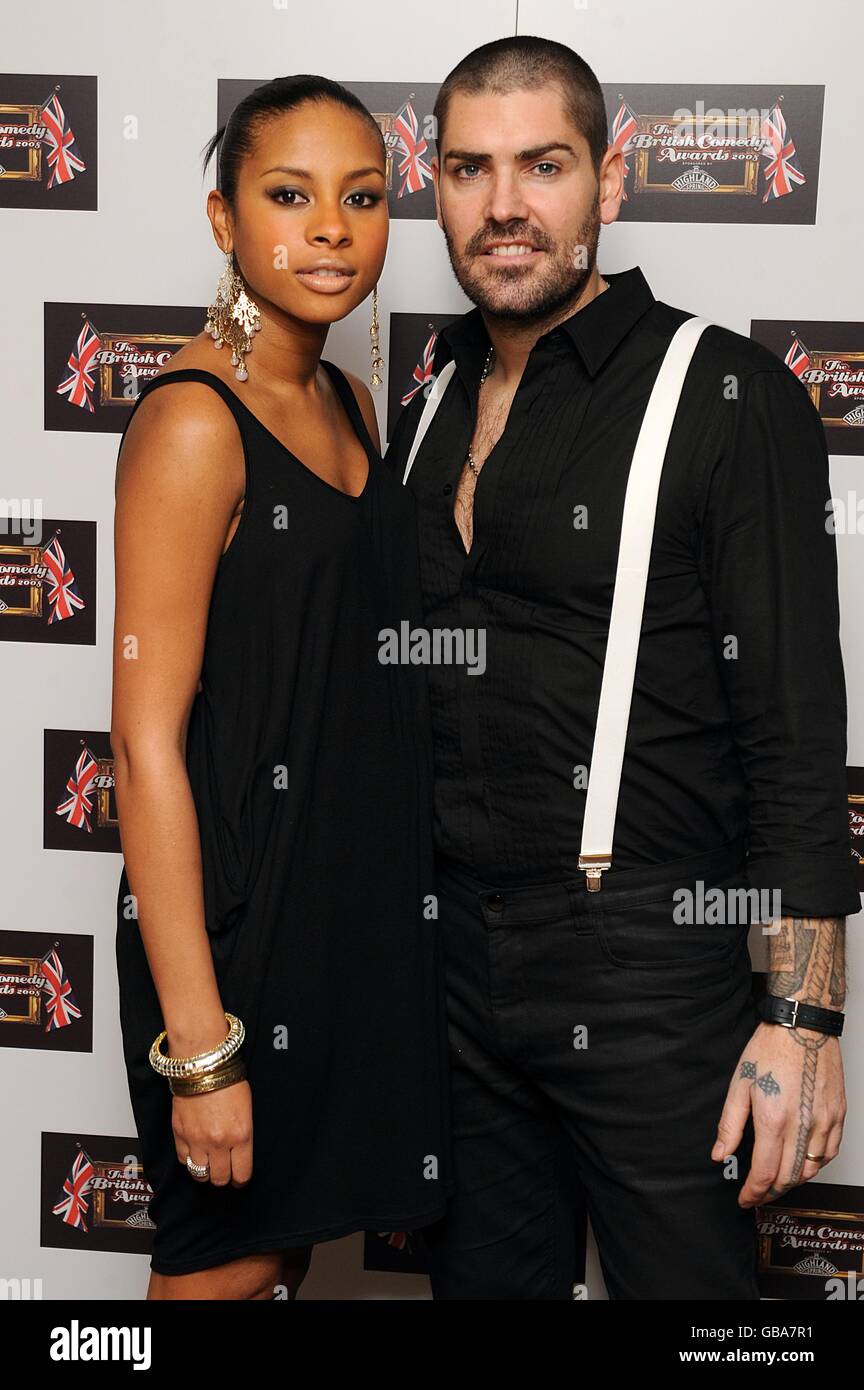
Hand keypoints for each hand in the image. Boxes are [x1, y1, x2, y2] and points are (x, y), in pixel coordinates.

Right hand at [172, 1078, 252, 1186]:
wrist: (203, 1065)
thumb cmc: (228, 1080)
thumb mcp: (247, 1110)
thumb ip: (242, 1135)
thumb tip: (239, 1154)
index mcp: (241, 1135)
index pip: (242, 1174)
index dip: (241, 1179)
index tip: (240, 1178)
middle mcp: (219, 1142)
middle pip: (220, 1178)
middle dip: (224, 1176)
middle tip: (225, 1170)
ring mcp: (197, 1140)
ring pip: (200, 1174)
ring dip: (205, 1171)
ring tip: (209, 1162)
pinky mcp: (180, 1135)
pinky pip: (183, 1160)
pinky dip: (189, 1159)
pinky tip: (195, 1151)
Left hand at [711, 1021, 845, 1206]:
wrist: (803, 1027)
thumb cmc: (771, 1049)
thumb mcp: (739, 1085)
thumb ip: (729, 1126)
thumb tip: (720, 1154)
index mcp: (774, 1119)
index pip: (765, 1173)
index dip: (753, 1193)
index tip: (745, 1199)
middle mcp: (802, 1125)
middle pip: (789, 1178)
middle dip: (771, 1192)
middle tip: (758, 1193)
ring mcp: (824, 1121)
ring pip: (811, 1170)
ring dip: (792, 1181)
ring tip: (777, 1179)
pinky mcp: (838, 1115)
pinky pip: (829, 1153)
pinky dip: (815, 1165)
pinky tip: (802, 1162)